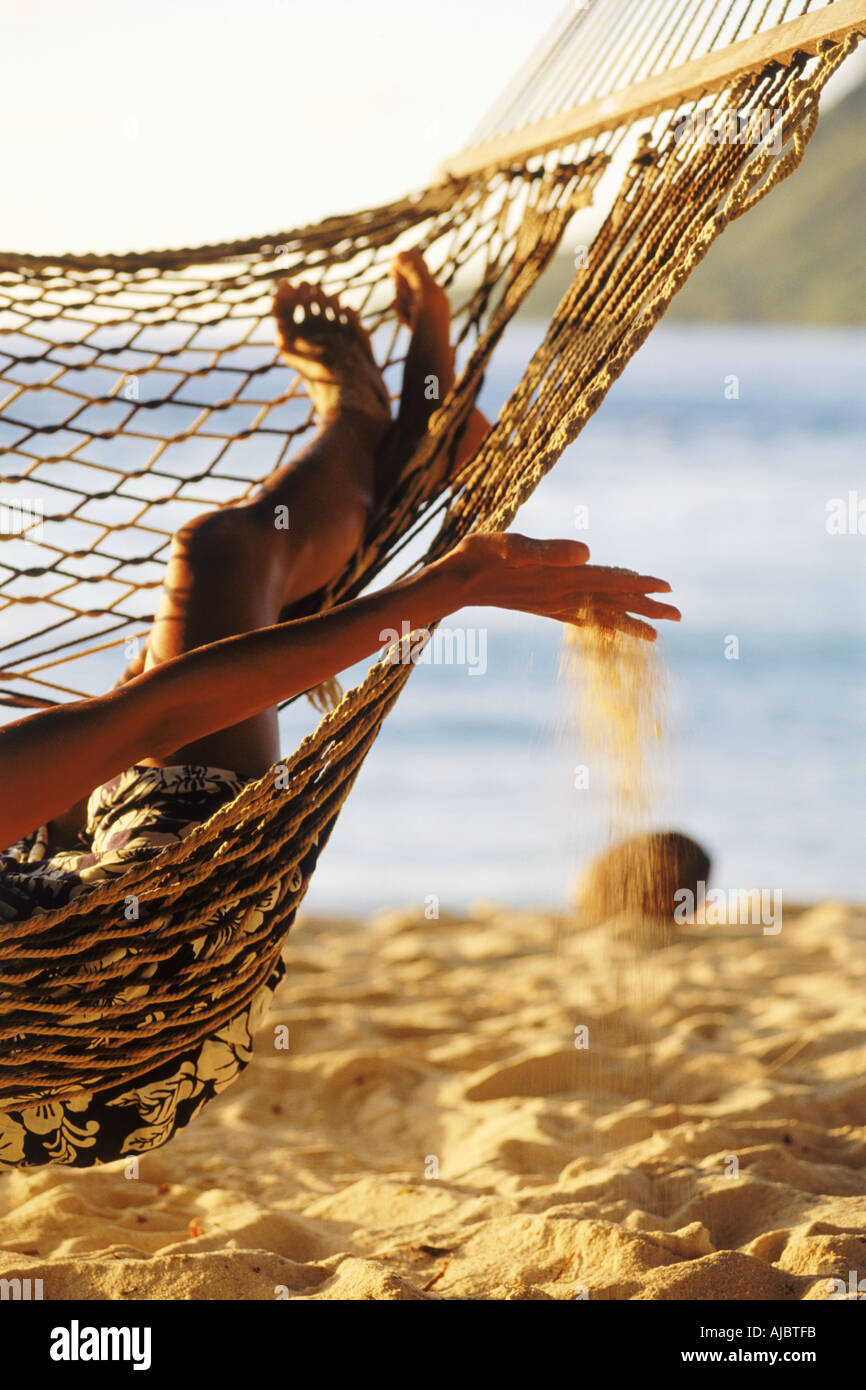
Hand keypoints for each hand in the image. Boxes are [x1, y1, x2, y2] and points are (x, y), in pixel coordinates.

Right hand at [450, 532, 679, 640]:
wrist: (453, 582)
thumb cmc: (479, 557)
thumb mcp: (511, 545)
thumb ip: (549, 550)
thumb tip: (588, 553)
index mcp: (560, 578)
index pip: (610, 581)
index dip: (639, 584)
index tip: (668, 590)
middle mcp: (562, 595)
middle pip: (613, 603)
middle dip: (646, 609)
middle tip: (679, 616)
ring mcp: (553, 604)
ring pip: (601, 614)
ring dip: (630, 621)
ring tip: (656, 634)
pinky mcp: (544, 607)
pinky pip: (581, 619)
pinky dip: (601, 626)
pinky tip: (611, 632)